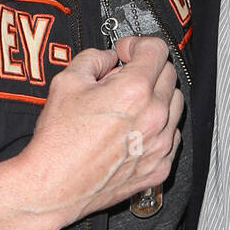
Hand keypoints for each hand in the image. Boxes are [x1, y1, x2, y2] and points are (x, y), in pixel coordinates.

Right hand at [21, 35, 182, 229]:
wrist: (54, 186)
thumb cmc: (58, 141)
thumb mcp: (66, 82)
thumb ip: (92, 58)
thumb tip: (107, 57)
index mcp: (134, 90)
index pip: (156, 50)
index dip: (138, 44)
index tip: (127, 51)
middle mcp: (154, 116)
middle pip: (168, 74)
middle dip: (147, 69)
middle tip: (123, 77)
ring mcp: (160, 144)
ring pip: (174, 104)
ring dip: (156, 97)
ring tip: (128, 105)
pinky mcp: (160, 167)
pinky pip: (171, 136)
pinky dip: (158, 128)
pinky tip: (133, 130)